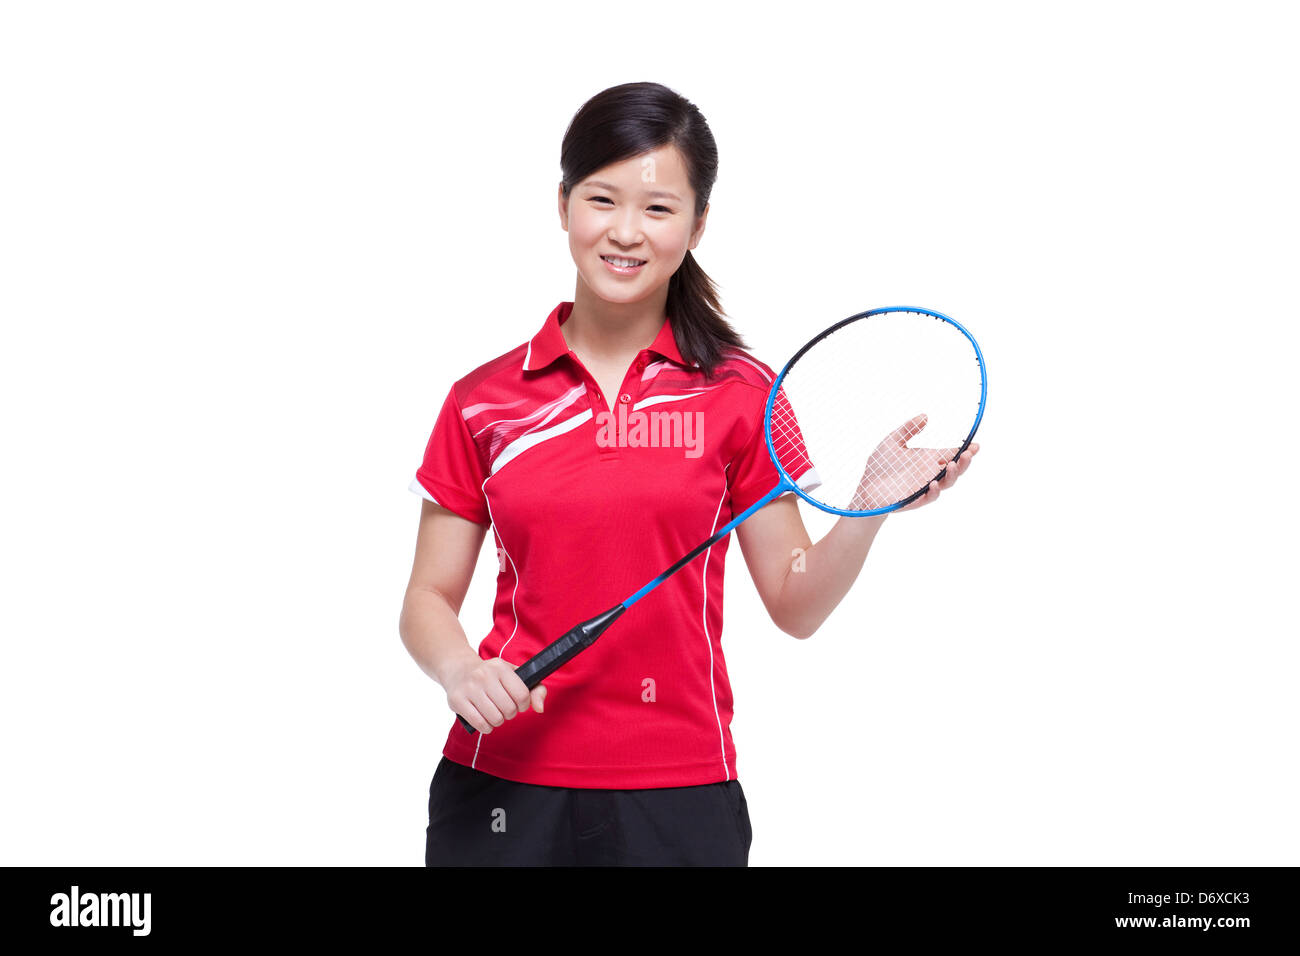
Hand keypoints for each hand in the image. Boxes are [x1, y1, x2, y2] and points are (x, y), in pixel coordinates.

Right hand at [443, 655, 546, 733]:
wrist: (458, 669)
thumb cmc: (491, 676)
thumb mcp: (513, 675)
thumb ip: (535, 689)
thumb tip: (540, 708)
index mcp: (500, 667)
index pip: (522, 695)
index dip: (524, 704)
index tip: (518, 703)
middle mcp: (484, 675)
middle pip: (509, 709)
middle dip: (510, 713)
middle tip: (504, 708)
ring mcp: (469, 688)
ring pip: (495, 718)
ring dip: (498, 721)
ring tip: (494, 713)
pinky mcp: (458, 701)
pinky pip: (480, 724)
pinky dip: (486, 727)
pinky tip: (484, 719)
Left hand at [850, 413, 979, 512]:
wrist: (867, 488)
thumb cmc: (881, 465)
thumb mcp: (893, 441)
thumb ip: (908, 429)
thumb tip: (925, 416)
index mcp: (927, 459)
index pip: (951, 453)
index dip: (965, 450)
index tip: (976, 445)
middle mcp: (929, 473)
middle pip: (954, 469)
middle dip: (964, 462)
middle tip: (969, 453)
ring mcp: (924, 488)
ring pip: (946, 483)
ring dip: (952, 475)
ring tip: (952, 464)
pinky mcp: (915, 500)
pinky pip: (928, 497)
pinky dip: (933, 491)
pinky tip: (933, 483)